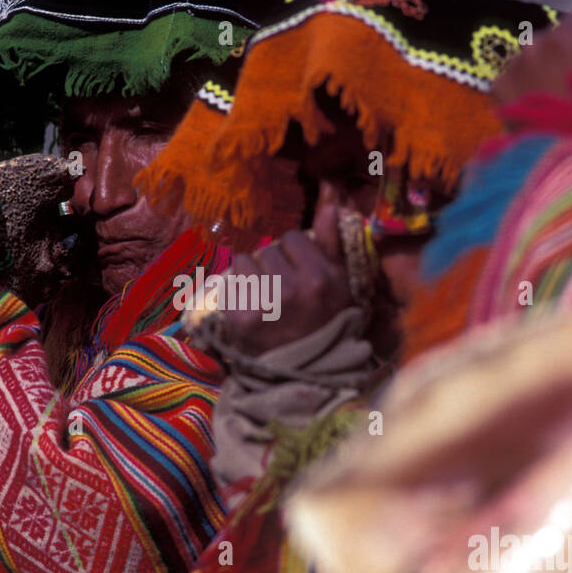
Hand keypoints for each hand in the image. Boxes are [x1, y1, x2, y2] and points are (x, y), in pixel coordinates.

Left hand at [219, 200, 353, 356]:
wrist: (306, 371)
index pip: (293, 238)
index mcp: (319, 277)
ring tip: (265, 296)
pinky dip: (238, 291)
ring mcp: (262, 304)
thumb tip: (331, 201)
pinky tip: (251, 306)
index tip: (299, 269)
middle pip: (268, 249)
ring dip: (253, 275)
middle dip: (274, 264)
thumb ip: (333, 240)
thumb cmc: (326, 322)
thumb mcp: (340, 283)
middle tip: (282, 287)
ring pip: (246, 262)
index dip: (295, 252)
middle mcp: (290, 288)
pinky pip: (231, 282)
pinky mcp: (239, 317)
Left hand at [491, 0, 571, 103]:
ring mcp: (513, 67)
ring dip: (551, 65)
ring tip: (565, 97)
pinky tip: (544, 105)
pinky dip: (530, 82)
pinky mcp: (499, 89)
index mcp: (567, 37)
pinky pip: (518, 73)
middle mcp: (534, 45)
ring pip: (538, 53)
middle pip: (561, 33)